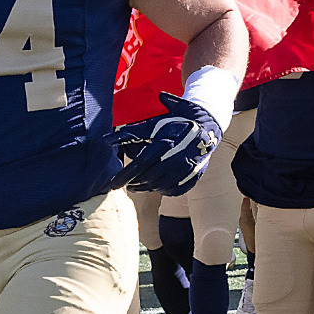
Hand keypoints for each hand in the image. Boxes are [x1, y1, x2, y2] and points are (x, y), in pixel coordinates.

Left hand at [108, 92, 222, 195]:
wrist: (207, 126)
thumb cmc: (175, 123)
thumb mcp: (153, 124)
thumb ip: (131, 132)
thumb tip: (106, 139)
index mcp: (164, 143)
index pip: (139, 165)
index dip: (124, 176)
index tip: (112, 184)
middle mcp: (176, 158)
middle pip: (148, 178)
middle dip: (133, 183)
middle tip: (122, 184)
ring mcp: (186, 169)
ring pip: (160, 186)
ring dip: (145, 188)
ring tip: (135, 186)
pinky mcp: (193, 176)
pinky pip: (174, 190)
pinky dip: (162, 190)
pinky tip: (155, 187)